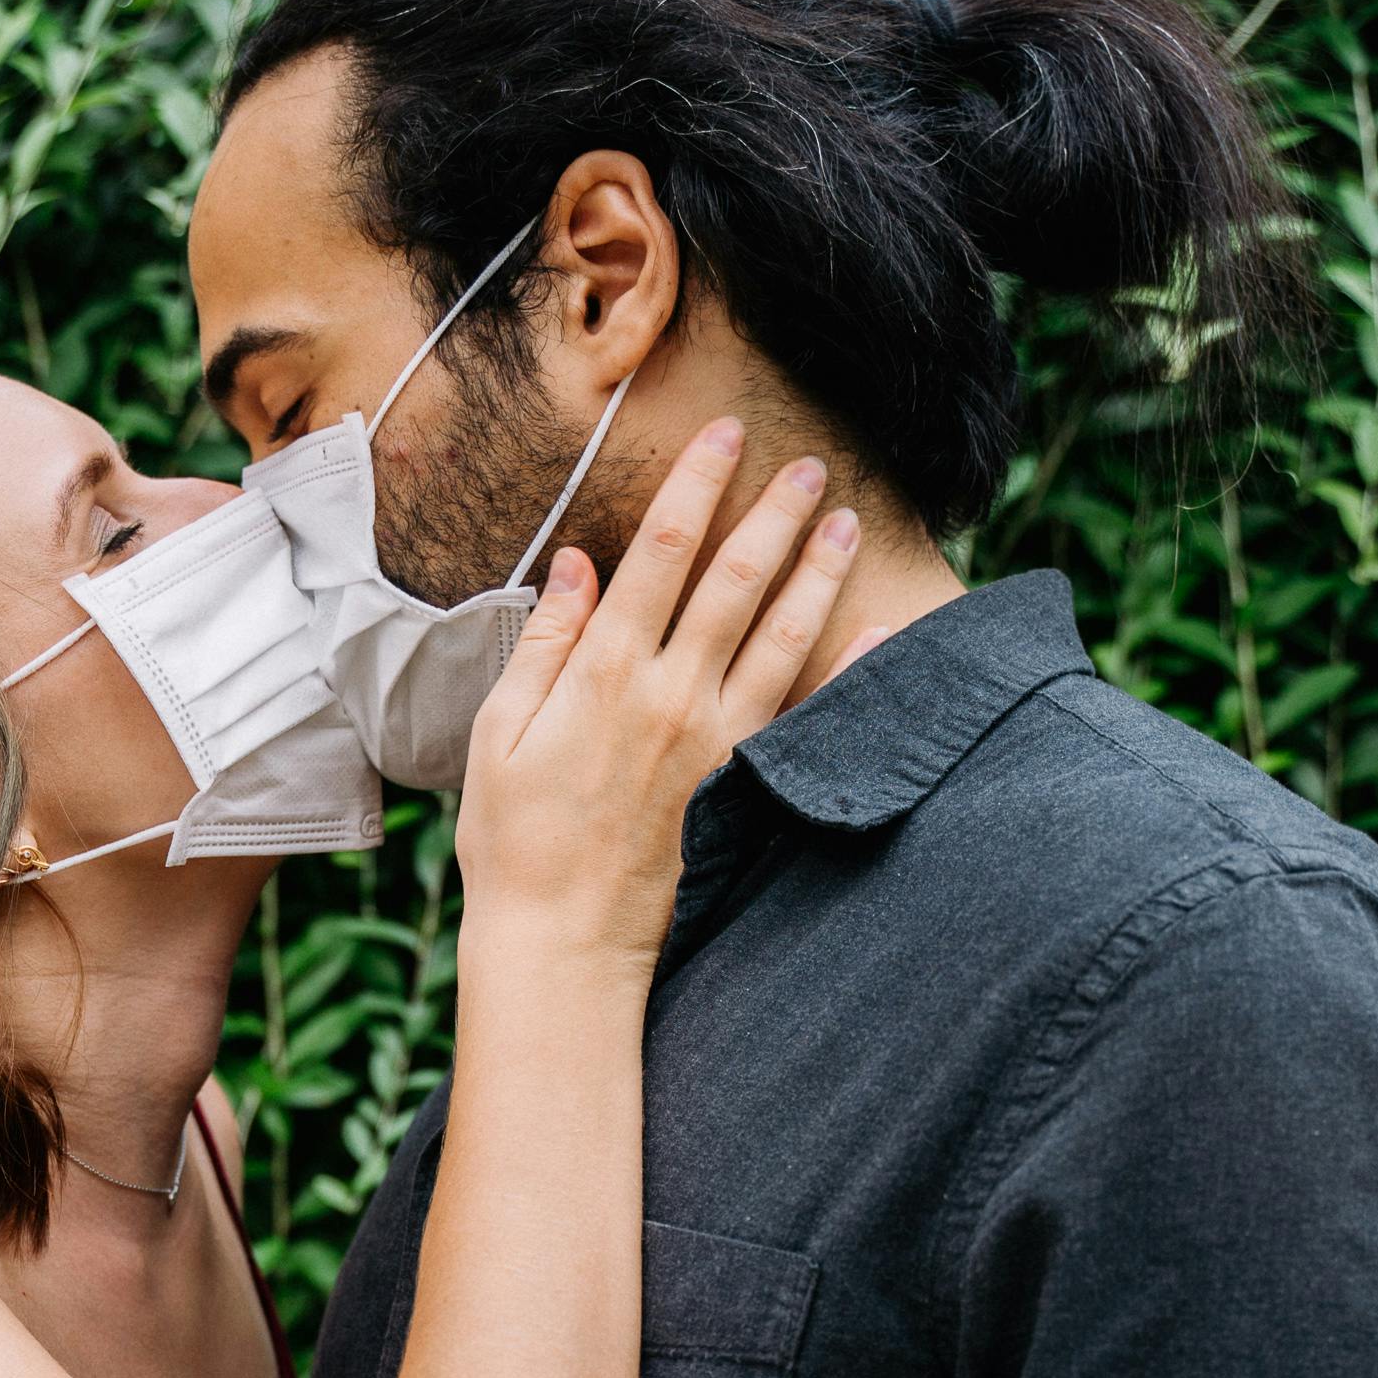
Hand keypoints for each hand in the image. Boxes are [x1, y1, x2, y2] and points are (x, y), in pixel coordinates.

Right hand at [456, 416, 881, 969]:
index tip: (724, 433)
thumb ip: (544, 643)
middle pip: (735, 581)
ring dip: (818, 574)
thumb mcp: (499, 734)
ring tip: (848, 523)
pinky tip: (879, 630)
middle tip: (812, 465)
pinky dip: (849, 670)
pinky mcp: (741, 788)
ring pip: (782, 637)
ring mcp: (715, 743)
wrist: (562, 943)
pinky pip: (806, 715)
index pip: (662, 550)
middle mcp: (670, 696)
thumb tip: (579, 561)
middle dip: (774, 514)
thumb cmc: (514, 842)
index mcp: (603, 672)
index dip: (696, 482)